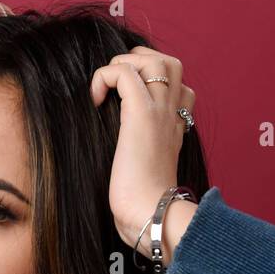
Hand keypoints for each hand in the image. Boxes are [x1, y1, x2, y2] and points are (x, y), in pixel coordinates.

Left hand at [90, 47, 198, 255]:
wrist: (151, 213)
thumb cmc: (145, 204)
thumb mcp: (147, 173)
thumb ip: (143, 156)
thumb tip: (125, 157)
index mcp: (176, 128)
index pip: (179, 86)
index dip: (152, 82)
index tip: (127, 100)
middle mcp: (172, 114)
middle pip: (170, 63)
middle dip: (140, 61)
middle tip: (117, 83)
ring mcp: (160, 111)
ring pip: (152, 59)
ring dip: (124, 64)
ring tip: (107, 87)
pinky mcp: (140, 114)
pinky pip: (124, 73)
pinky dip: (105, 77)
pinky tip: (95, 99)